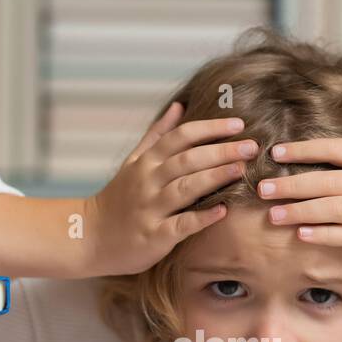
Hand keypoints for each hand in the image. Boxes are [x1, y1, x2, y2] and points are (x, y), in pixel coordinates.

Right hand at [82, 102, 258, 276]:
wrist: (89, 236)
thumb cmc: (118, 199)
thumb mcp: (133, 161)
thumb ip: (158, 134)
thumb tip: (179, 105)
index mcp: (147, 162)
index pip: (181, 137)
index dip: (210, 128)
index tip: (238, 124)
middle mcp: (148, 181)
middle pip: (188, 159)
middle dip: (221, 150)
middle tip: (252, 146)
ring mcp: (150, 208)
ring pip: (185, 188)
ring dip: (215, 177)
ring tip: (241, 170)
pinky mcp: (154, 236)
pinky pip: (181, 225)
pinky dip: (202, 217)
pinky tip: (223, 211)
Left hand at [257, 87, 341, 255]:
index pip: (334, 149)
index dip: (304, 151)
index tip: (276, 154)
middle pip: (326, 182)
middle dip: (291, 186)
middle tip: (262, 189)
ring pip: (332, 210)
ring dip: (299, 212)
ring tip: (273, 215)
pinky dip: (323, 235)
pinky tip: (301, 234)